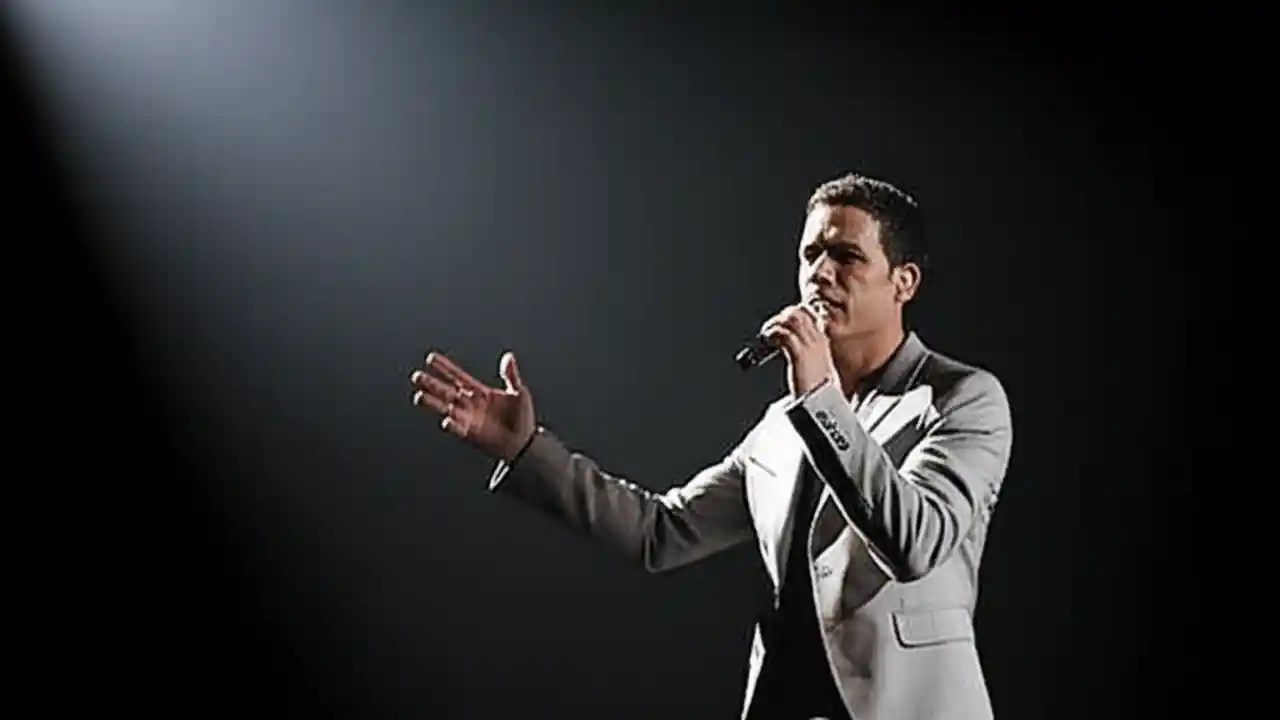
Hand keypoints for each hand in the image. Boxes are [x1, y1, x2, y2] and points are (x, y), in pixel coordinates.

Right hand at [410, 351, 536, 461]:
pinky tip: (446, 420)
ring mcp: (468, 419)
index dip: (445, 368)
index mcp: (479, 391)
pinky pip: (458, 429)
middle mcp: (469, 404)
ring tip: (418, 397)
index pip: (458, 377)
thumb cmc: (521, 417)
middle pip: (446, 391)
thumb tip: (508, 357)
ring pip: (446, 409)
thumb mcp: (518, 393)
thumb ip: (511, 376)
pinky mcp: (471, 434)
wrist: (523, 442)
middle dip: (432, 384)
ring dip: (433, 403)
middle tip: (417, 376)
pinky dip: (452, 425)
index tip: (431, 358)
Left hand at [760, 303, 836, 397]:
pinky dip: (772, 334)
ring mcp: (810, 346)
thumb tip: (788, 348)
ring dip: (775, 323)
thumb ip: (805, 356)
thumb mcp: (815, 369)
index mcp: (822, 343)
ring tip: (767, 335)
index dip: (791, 316)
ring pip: (793, 318)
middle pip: (799, 312)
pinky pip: (784, 334)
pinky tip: (767, 341)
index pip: (808, 315)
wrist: (824, 408)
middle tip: (770, 329)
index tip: (779, 325)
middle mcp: (818, 341)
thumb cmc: (818, 393)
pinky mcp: (800, 355)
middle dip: (781, 316)